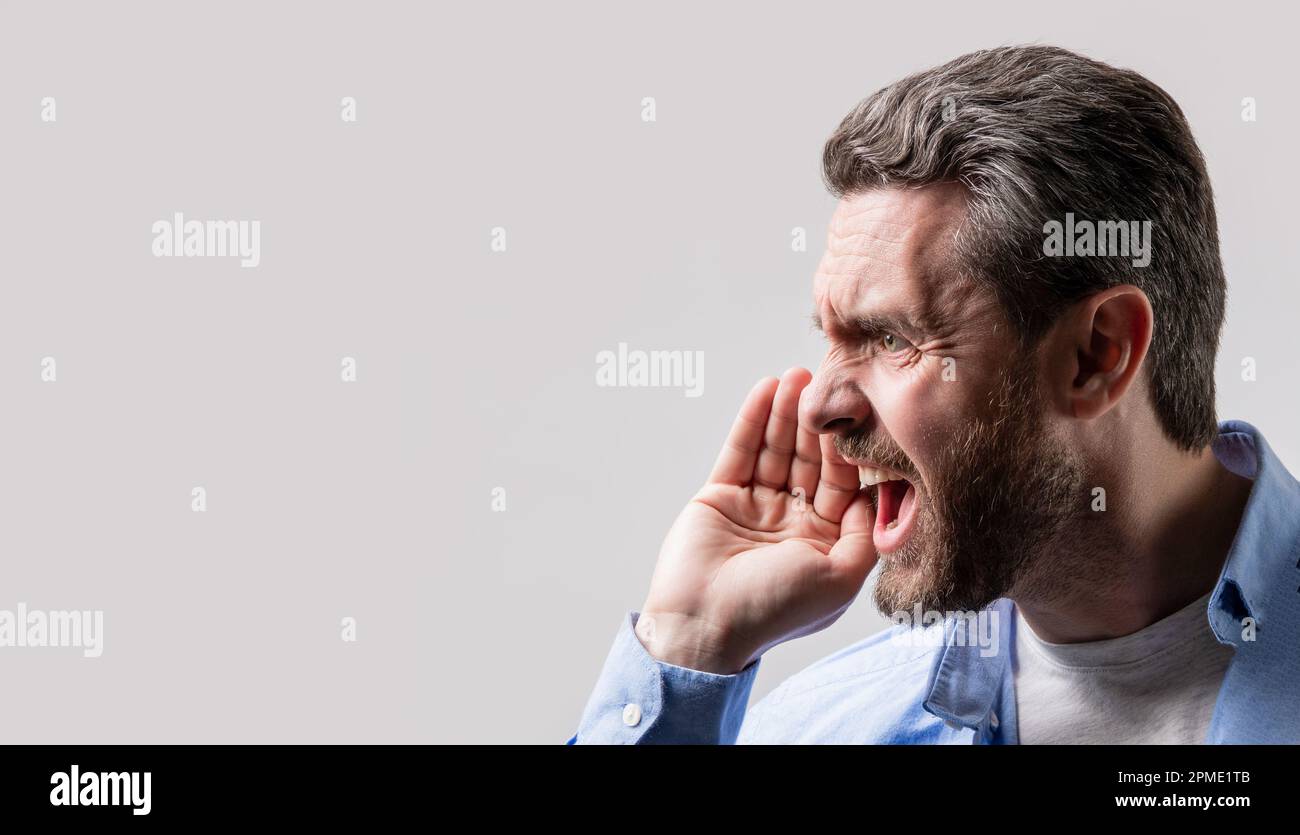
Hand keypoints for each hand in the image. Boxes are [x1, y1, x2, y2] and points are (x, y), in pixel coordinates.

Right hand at [637, 368, 877, 673]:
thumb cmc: (774, 610)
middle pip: (810, 461)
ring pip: (776, 451)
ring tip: (796, 377)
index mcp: (824, 545)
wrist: (703, 624)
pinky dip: (753, 420)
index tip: (857, 413)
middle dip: (816, 423)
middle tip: (824, 382)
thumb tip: (878, 493)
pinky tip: (767, 390)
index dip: (848, 450)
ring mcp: (756, 508)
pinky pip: (740, 451)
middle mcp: (793, 524)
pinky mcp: (720, 496)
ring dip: (787, 414)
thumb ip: (866, 535)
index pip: (843, 485)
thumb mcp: (840, 578)